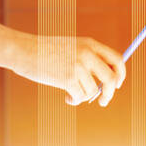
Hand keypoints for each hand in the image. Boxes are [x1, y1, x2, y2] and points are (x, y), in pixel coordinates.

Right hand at [12, 33, 126, 105]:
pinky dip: (74, 100)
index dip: (121, 74)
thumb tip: (105, 85)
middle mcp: (87, 53)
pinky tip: (67, 97)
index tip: (117, 84)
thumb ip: (88, 61)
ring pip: (93, 90)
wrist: (24, 50)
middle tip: (104, 101)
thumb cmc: (46, 51)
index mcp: (90, 44)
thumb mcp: (71, 48)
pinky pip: (80, 96)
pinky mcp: (68, 78)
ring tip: (72, 94)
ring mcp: (78, 66)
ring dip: (84, 96)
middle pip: (112, 78)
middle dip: (110, 93)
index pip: (117, 59)